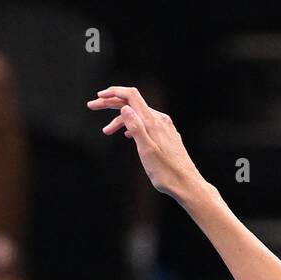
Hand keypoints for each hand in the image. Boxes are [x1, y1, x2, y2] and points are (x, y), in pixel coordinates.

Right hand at [88, 86, 206, 199]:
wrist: (187, 185)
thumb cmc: (167, 173)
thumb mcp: (147, 151)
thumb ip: (136, 128)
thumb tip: (124, 108)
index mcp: (153, 122)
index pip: (131, 96)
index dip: (114, 93)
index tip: (99, 97)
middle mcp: (160, 120)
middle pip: (133, 104)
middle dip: (111, 104)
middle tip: (92, 107)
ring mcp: (165, 128)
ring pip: (139, 116)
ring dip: (120, 120)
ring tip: (106, 131)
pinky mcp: (167, 136)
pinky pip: (147, 124)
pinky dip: (133, 126)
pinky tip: (126, 135)